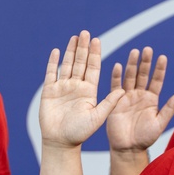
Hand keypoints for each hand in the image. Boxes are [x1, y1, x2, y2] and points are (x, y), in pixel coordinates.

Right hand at [40, 31, 124, 150]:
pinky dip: (54, 62)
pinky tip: (57, 51)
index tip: (97, 40)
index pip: (93, 68)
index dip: (95, 54)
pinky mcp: (49, 91)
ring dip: (71, 51)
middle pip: (81, 62)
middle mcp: (77, 86)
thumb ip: (109, 103)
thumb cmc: (81, 133)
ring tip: (75, 37)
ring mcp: (63, 87)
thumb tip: (123, 90)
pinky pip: (51, 73)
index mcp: (90, 91)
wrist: (61, 142)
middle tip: (86, 32)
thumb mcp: (98, 117)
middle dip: (83, 47)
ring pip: (67, 65)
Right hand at [106, 47, 173, 153]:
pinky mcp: (115, 101)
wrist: (128, 147)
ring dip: (132, 65)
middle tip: (148, 49)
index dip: (159, 69)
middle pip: (143, 75)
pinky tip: (117, 66)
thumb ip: (169, 108)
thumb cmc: (145, 137)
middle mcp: (140, 95)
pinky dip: (116, 76)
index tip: (162, 57)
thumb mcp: (160, 123)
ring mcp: (128, 97)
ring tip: (135, 52)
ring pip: (130, 77)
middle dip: (146, 62)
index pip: (157, 80)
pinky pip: (115, 86)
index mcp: (152, 99)